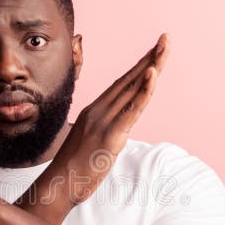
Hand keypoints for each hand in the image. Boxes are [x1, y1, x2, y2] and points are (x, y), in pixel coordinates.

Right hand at [48, 32, 169, 204]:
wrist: (58, 186)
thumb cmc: (72, 172)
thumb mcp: (90, 147)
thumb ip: (103, 135)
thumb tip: (114, 135)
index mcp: (94, 112)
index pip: (122, 84)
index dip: (139, 66)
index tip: (153, 51)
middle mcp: (99, 111)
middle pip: (130, 80)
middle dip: (150, 57)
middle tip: (166, 38)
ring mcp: (104, 121)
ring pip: (134, 88)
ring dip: (153, 66)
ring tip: (165, 46)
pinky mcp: (111, 135)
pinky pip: (133, 109)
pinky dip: (145, 90)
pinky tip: (154, 74)